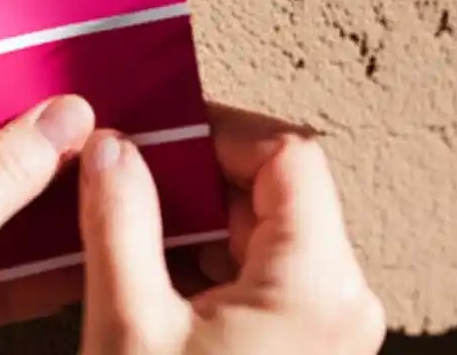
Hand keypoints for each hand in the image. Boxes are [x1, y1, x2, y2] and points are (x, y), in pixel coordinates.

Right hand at [0, 105, 385, 354]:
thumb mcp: (130, 327)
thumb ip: (121, 224)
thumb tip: (114, 150)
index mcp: (319, 286)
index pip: (290, 156)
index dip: (222, 127)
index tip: (160, 124)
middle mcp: (342, 302)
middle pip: (283, 192)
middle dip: (202, 170)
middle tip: (133, 161)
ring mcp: (329, 330)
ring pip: (271, 233)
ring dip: (202, 213)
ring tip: (132, 207)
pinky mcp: (306, 352)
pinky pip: (266, 276)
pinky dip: (212, 257)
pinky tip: (154, 259)